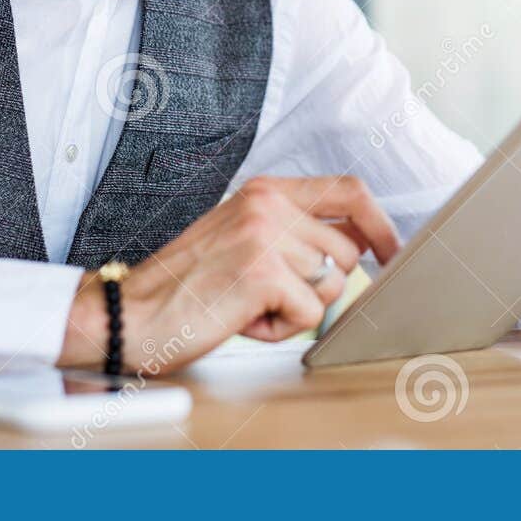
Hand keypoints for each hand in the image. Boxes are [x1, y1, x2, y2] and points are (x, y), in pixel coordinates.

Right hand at [57, 175, 399, 372]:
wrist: (129, 311)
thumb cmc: (182, 285)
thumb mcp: (239, 235)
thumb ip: (290, 230)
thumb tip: (357, 249)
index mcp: (265, 190)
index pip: (348, 190)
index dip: (380, 223)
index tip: (391, 251)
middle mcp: (268, 204)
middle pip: (347, 251)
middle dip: (320, 286)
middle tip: (269, 295)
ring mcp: (266, 235)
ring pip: (329, 287)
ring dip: (295, 310)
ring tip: (248, 305)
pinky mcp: (263, 272)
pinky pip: (308, 314)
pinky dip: (279, 330)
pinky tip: (242, 320)